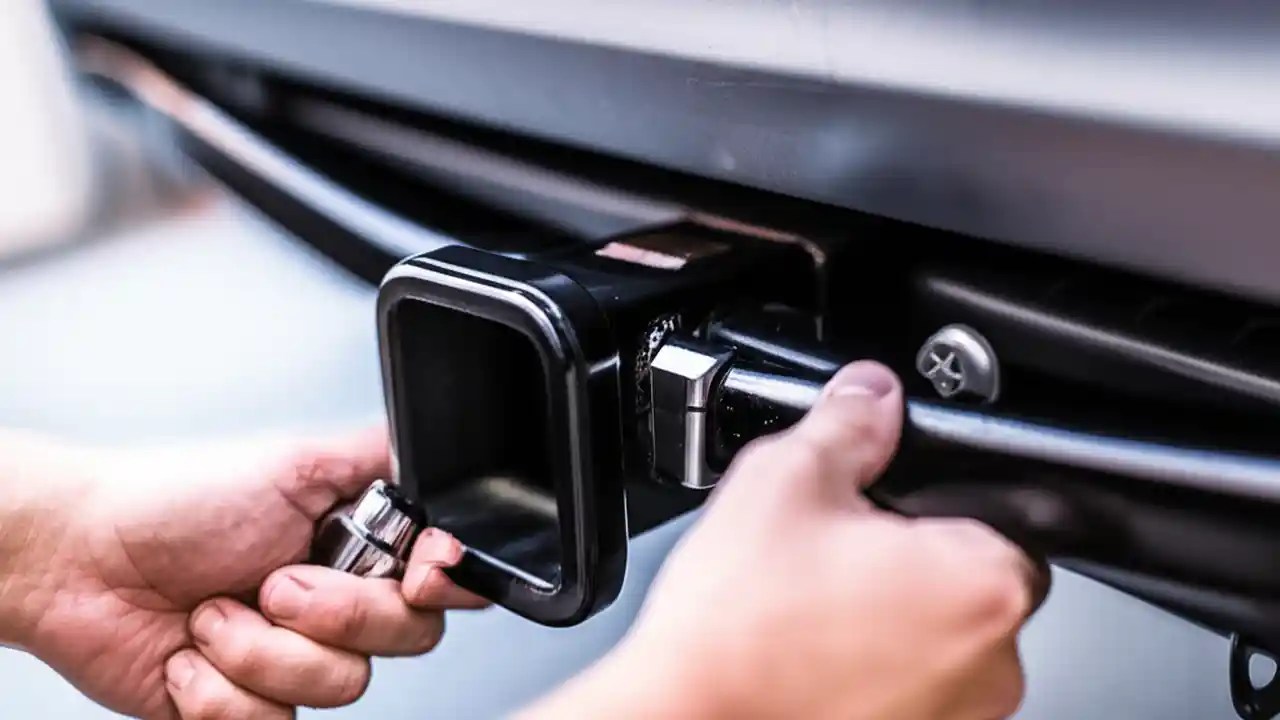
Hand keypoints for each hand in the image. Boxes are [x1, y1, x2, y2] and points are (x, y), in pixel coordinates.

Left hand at [0, 428, 485, 718]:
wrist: (79, 560)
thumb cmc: (175, 502)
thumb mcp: (295, 461)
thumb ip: (378, 459)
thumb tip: (436, 458)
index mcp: (358, 547)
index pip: (442, 580)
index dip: (442, 581)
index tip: (420, 573)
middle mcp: (336, 607)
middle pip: (407, 637)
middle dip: (336, 613)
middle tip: (275, 581)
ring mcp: (293, 660)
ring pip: (339, 686)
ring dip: (260, 649)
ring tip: (213, 613)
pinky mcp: (247, 708)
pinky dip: (217, 689)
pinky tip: (188, 652)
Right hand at [524, 362, 1044, 718]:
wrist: (688, 718)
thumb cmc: (738, 628)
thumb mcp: (785, 480)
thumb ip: (848, 422)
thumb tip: (872, 393)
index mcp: (982, 582)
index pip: (1005, 515)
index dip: (932, 504)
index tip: (881, 510)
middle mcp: (993, 662)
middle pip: (969, 581)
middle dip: (910, 562)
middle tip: (833, 559)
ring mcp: (959, 717)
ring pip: (939, 640)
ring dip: (893, 620)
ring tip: (813, 611)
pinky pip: (913, 689)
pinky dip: (873, 671)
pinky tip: (812, 655)